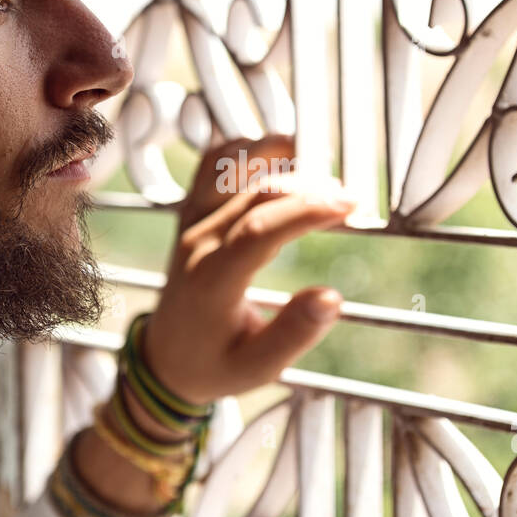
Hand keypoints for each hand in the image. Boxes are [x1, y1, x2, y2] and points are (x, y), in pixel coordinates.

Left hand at [139, 134, 354, 405]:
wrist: (166, 357)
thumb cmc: (216, 364)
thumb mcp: (258, 367)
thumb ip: (294, 334)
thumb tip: (333, 298)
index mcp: (212, 281)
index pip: (258, 230)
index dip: (306, 211)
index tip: (350, 204)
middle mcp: (197, 242)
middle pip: (252, 193)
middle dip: (308, 187)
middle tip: (350, 198)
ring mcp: (190, 221)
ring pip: (228, 166)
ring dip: (276, 155)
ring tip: (321, 166)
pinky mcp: (191, 211)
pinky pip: (214, 164)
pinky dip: (248, 149)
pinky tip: (283, 155)